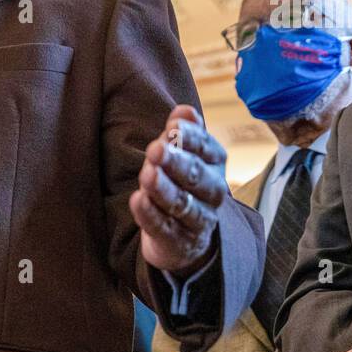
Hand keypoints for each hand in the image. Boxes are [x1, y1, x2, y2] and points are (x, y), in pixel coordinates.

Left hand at [131, 105, 229, 274]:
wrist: (184, 238)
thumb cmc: (180, 184)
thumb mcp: (183, 156)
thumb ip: (183, 133)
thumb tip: (184, 110)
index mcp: (214, 164)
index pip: (206, 147)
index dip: (190, 137)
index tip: (173, 125)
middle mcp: (212, 192)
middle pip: (195, 175)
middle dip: (176, 162)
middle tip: (156, 148)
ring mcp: (198, 219)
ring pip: (182, 203)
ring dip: (163, 188)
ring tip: (147, 174)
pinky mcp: (179, 241)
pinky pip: (163, 227)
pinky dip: (150, 214)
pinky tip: (137, 201)